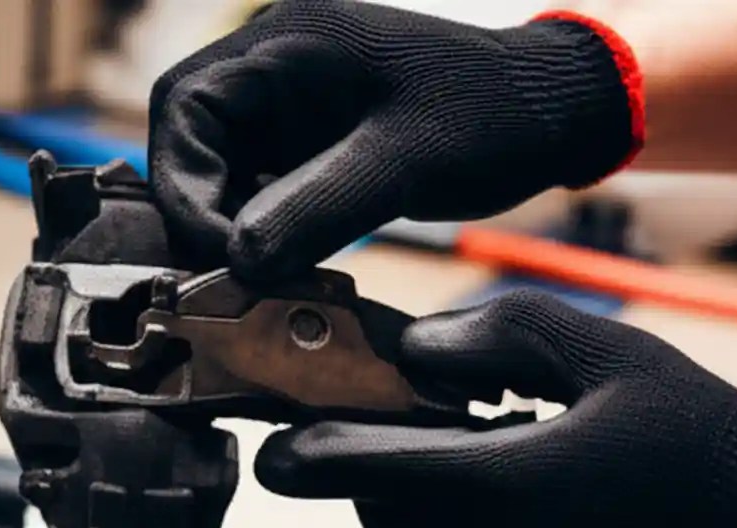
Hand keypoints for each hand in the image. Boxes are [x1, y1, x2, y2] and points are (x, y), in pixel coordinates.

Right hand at [148, 0, 640, 278]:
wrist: (553, 114)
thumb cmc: (492, 113)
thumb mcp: (404, 160)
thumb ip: (317, 205)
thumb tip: (238, 260)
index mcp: (288, 44)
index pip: (184, 105)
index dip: (184, 183)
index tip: (216, 248)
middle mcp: (278, 69)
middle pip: (192, 140)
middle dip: (200, 208)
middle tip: (227, 272)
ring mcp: (294, 107)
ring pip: (222, 170)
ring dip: (229, 225)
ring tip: (260, 275)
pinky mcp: (313, 144)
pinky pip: (260, 188)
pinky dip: (262, 228)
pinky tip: (285, 262)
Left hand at [255, 291, 736, 527]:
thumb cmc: (717, 446)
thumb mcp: (616, 356)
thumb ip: (505, 333)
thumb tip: (420, 346)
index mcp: (507, 490)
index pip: (363, 473)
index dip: (305, 459)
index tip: (276, 452)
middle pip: (394, 524)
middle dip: (394, 479)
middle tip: (449, 439)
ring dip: (456, 523)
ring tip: (528, 478)